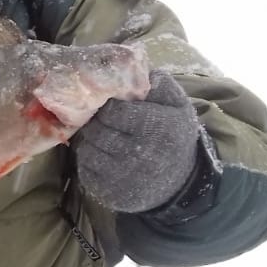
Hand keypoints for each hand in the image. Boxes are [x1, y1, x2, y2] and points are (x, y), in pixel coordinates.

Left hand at [74, 69, 201, 212]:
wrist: (180, 181)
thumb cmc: (173, 136)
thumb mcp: (177, 107)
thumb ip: (161, 86)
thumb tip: (143, 72)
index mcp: (161, 130)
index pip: (115, 112)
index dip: (108, 107)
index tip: (111, 107)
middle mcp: (144, 156)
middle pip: (98, 131)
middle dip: (96, 123)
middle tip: (102, 122)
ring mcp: (127, 178)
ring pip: (88, 150)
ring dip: (91, 141)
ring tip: (103, 137)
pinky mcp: (112, 194)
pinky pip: (86, 170)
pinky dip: (89, 160)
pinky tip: (102, 155)